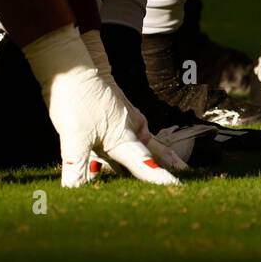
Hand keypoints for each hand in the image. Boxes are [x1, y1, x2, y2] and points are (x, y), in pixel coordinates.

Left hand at [81, 30, 187, 175]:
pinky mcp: (117, 115)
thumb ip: (76, 168)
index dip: (160, 177)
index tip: (177, 186)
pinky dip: (138, 146)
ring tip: (175, 166)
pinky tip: (130, 151)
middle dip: (170, 164)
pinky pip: (134, 136)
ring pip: (145, 143)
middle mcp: (131, 129)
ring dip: (157, 156)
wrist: (74, 68)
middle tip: (188, 176)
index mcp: (124, 137)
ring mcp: (126, 120)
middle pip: (154, 152)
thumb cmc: (77, 100)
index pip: (145, 164)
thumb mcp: (72, 139)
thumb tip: (75, 192)